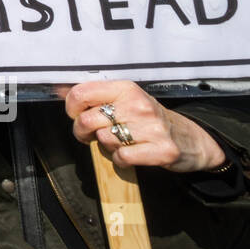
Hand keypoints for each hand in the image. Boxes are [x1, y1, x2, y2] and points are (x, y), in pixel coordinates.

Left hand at [64, 80, 226, 172]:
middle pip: (88, 120)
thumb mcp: (125, 100)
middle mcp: (138, 105)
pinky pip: (122, 158)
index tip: (76, 114)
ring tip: (121, 141)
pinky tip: (130, 154)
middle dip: (83, 131)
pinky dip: (121, 160)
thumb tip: (59, 90)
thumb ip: (94, 96)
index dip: (72, 107)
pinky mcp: (162, 150)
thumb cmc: (150, 119)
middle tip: (92, 134)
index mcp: (126, 89)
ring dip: (107, 146)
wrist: (190, 138)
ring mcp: (152, 128)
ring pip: (104, 140)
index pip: (82, 92)